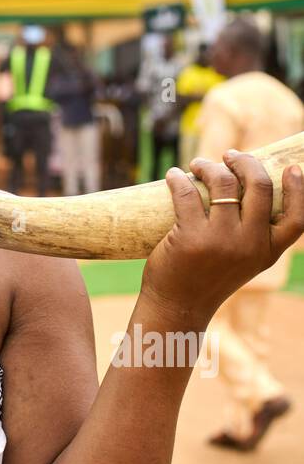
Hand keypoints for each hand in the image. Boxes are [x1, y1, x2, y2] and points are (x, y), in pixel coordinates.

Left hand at [141, 150, 303, 321]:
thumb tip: (243, 182)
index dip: (299, 189)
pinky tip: (173, 175)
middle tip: (230, 156)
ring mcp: (221, 241)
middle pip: (259, 186)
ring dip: (208, 165)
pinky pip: (186, 192)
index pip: (297, 218)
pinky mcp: (191, 237)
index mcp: (268, 251)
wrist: (178, 306)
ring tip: (198, 165)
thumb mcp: (242, 259)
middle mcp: (249, 245)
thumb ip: (252, 231)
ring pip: (223, 182)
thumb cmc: (208, 277)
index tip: (292, 168)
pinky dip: (177, 178)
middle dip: (245, 161)